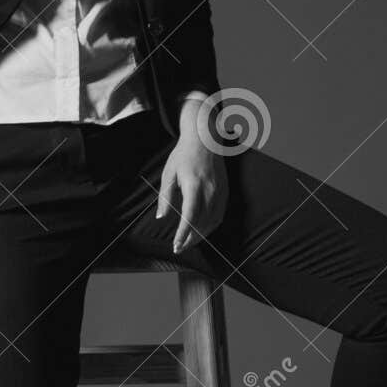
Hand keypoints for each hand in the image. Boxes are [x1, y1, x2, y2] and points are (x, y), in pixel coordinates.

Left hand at [156, 104, 228, 253]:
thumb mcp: (168, 173)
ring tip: (189, 242)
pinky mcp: (226, 192)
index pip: (189, 217)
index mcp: (194, 185)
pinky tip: (202, 231)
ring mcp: (220, 192)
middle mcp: (210, 191)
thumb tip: (161, 217)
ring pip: (212, 222)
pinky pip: (219, 215)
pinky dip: (211, 227)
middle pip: (202, 223)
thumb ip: (165, 197)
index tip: (176, 246)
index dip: (183, 234)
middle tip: (179, 248)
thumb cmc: (183, 155)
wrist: (205, 139)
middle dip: (190, 239)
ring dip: (201, 236)